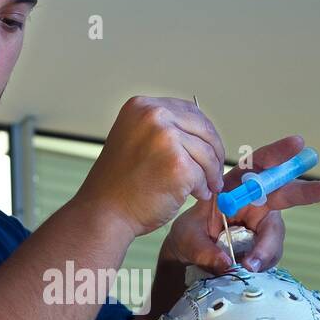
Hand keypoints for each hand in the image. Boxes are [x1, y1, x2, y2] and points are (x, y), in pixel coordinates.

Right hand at [75, 97, 225, 238]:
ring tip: (206, 186)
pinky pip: (204, 175)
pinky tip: (195, 194)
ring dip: (210, 173)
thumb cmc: (118, 185)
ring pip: (207, 154)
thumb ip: (162, 130)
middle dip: (214, 152)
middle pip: (203, 129)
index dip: (204, 132)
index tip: (209, 147)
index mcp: (142, 106)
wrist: (105, 213)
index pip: (189, 110)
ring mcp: (167, 139)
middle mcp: (154, 116)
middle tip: (215, 171)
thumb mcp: (135, 139)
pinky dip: (203, 188)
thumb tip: (199, 133)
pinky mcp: (178, 165)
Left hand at [161, 135, 319, 272]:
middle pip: (286, 193)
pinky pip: (270, 253)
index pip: (259, 164)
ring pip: (276, 232)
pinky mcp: (264, 244)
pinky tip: (248, 268)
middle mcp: (254, 200)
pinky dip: (262, 262)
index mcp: (235, 184)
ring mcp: (262, 223)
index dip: (279, 153)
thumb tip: (228, 263)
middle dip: (308, 192)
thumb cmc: (189, 235)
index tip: (298, 143)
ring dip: (268, 248)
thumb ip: (205, 250)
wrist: (189, 256)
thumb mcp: (187, 239)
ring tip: (250, 264)